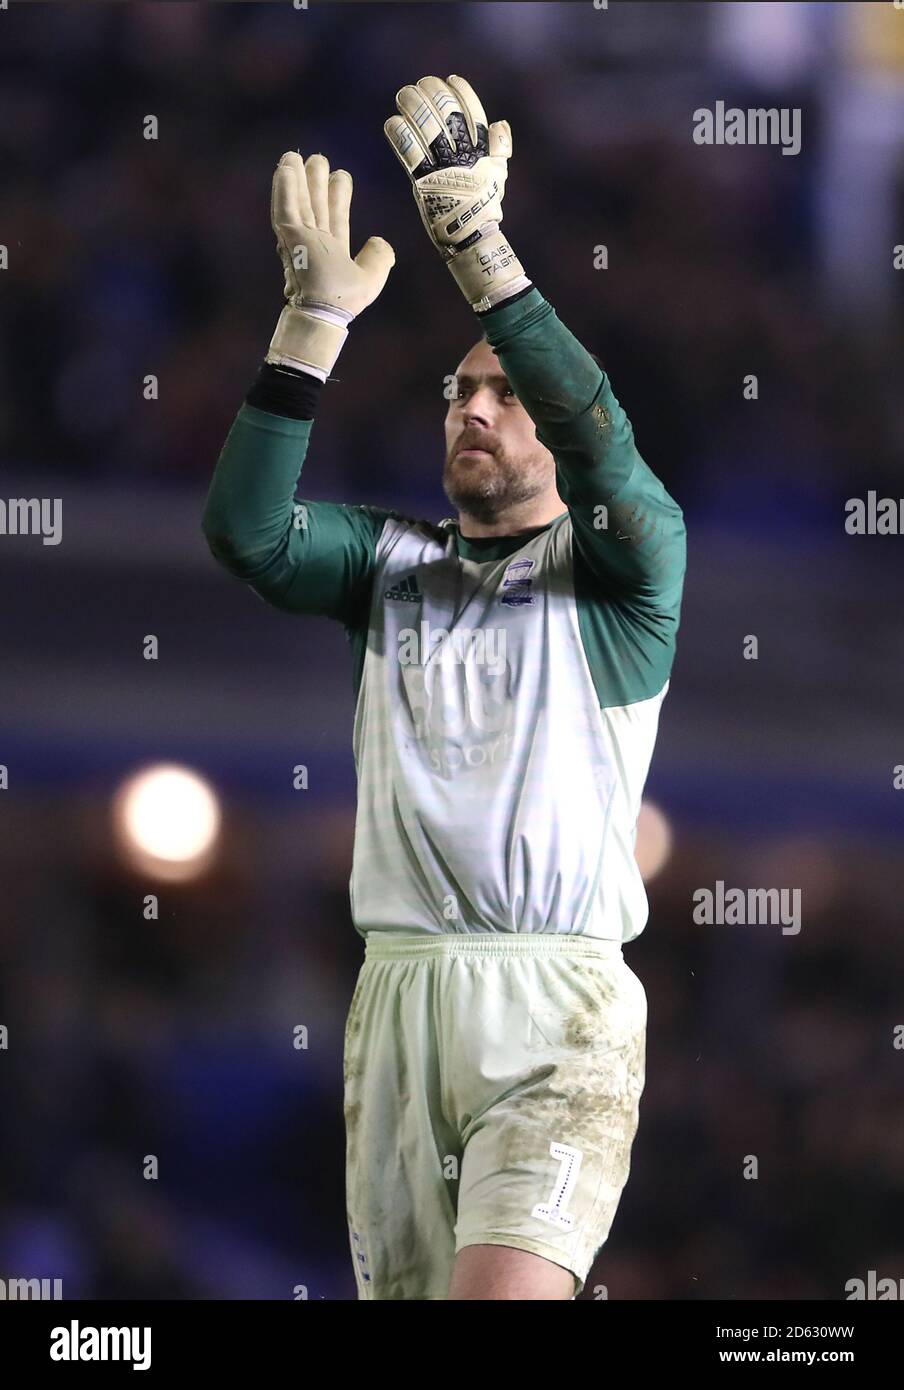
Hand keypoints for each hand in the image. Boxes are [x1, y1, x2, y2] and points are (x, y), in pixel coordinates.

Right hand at [266, 151, 394, 377]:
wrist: (325, 311)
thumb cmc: (345, 300)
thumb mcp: (372, 278)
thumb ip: (380, 258)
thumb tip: (379, 240)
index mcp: (333, 250)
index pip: (335, 216)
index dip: (338, 196)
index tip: (340, 174)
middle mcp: (314, 242)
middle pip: (314, 204)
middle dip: (315, 182)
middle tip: (317, 157)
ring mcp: (300, 239)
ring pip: (298, 202)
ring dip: (296, 179)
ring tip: (294, 155)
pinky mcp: (289, 237)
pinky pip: (285, 207)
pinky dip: (284, 188)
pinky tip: (284, 168)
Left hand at [384, 75, 529, 311]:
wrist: (471, 239)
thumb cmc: (484, 206)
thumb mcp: (498, 174)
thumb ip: (500, 147)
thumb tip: (500, 124)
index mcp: (481, 152)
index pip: (473, 113)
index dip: (462, 94)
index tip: (451, 80)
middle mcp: (462, 156)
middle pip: (447, 115)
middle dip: (433, 95)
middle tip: (421, 85)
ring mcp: (443, 169)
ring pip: (427, 129)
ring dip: (413, 108)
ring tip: (403, 95)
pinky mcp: (424, 183)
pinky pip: (410, 155)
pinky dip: (400, 137)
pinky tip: (392, 123)